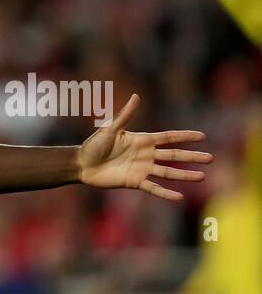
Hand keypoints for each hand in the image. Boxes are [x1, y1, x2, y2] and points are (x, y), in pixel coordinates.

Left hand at [77, 94, 210, 200]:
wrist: (81, 165)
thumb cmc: (93, 145)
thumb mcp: (110, 129)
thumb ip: (124, 116)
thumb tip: (136, 96)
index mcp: (142, 140)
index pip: (168, 137)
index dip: (184, 136)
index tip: (202, 136)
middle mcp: (145, 154)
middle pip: (174, 155)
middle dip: (192, 157)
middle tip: (210, 158)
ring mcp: (141, 169)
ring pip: (168, 172)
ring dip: (184, 175)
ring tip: (202, 177)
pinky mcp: (134, 181)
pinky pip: (152, 188)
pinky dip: (165, 193)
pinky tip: (178, 197)